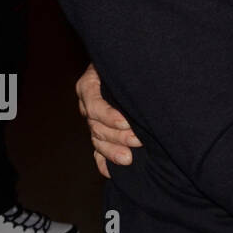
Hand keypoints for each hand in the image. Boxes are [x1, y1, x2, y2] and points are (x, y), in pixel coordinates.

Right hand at [76, 63, 140, 177]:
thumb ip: (126, 72)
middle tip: (138, 140)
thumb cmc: (129, 60)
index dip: (109, 116)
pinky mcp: (100, 133)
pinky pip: (97, 151)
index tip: (126, 122)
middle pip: (97, 126)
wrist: (131, 63)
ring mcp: (93, 121)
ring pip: (98, 140)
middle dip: (118, 136)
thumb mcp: (124, 61)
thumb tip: (144, 82)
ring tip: (130, 158)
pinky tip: (111, 172)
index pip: (94, 104)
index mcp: (89, 86)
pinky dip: (103, 162)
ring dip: (113, 151)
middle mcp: (88, 105)